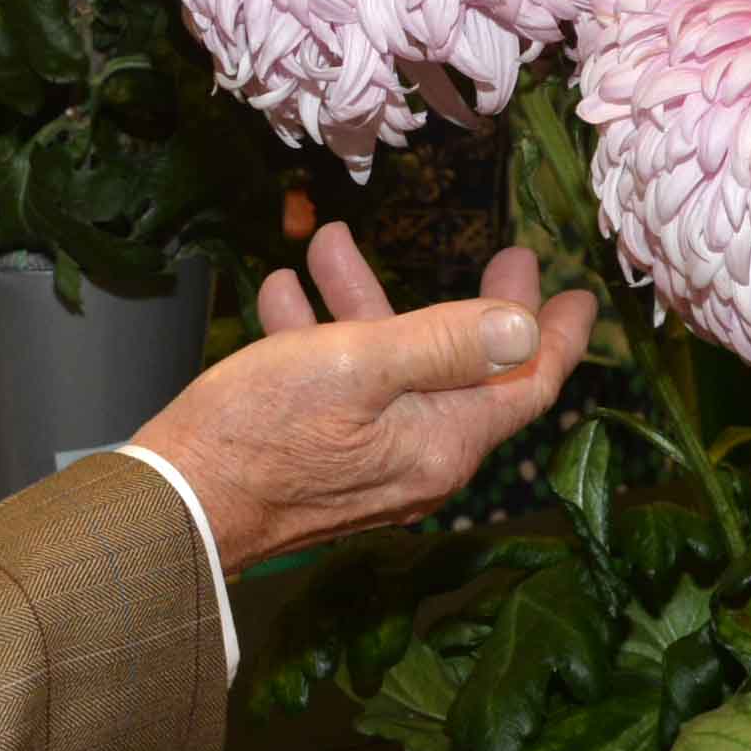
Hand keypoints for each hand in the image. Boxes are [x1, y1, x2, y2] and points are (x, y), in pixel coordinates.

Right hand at [130, 225, 595, 568]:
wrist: (173, 508)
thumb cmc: (260, 430)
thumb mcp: (357, 364)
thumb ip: (444, 342)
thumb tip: (524, 327)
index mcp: (442, 442)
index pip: (526, 385)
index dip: (556, 335)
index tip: (577, 293)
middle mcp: (418, 462)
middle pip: (467, 374)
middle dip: (475, 308)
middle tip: (502, 257)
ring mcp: (368, 467)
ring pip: (390, 371)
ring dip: (366, 303)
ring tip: (328, 243)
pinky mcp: (320, 465)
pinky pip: (339, 391)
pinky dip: (319, 338)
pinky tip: (282, 293)